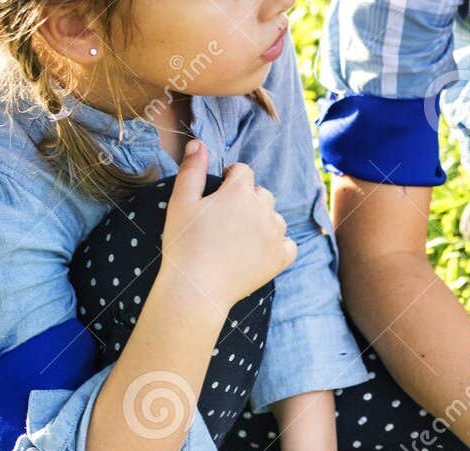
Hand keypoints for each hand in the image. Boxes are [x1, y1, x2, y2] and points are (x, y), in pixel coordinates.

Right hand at [163, 141, 296, 309]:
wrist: (197, 287)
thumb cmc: (184, 243)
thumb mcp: (181, 201)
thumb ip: (192, 170)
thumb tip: (199, 143)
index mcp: (239, 192)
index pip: (244, 171)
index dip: (231, 179)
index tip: (220, 192)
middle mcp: (263, 209)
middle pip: (262, 194)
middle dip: (248, 200)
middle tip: (227, 219)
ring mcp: (275, 234)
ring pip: (276, 218)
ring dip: (263, 222)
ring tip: (241, 237)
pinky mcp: (281, 258)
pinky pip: (289, 244)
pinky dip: (279, 246)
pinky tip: (261, 251)